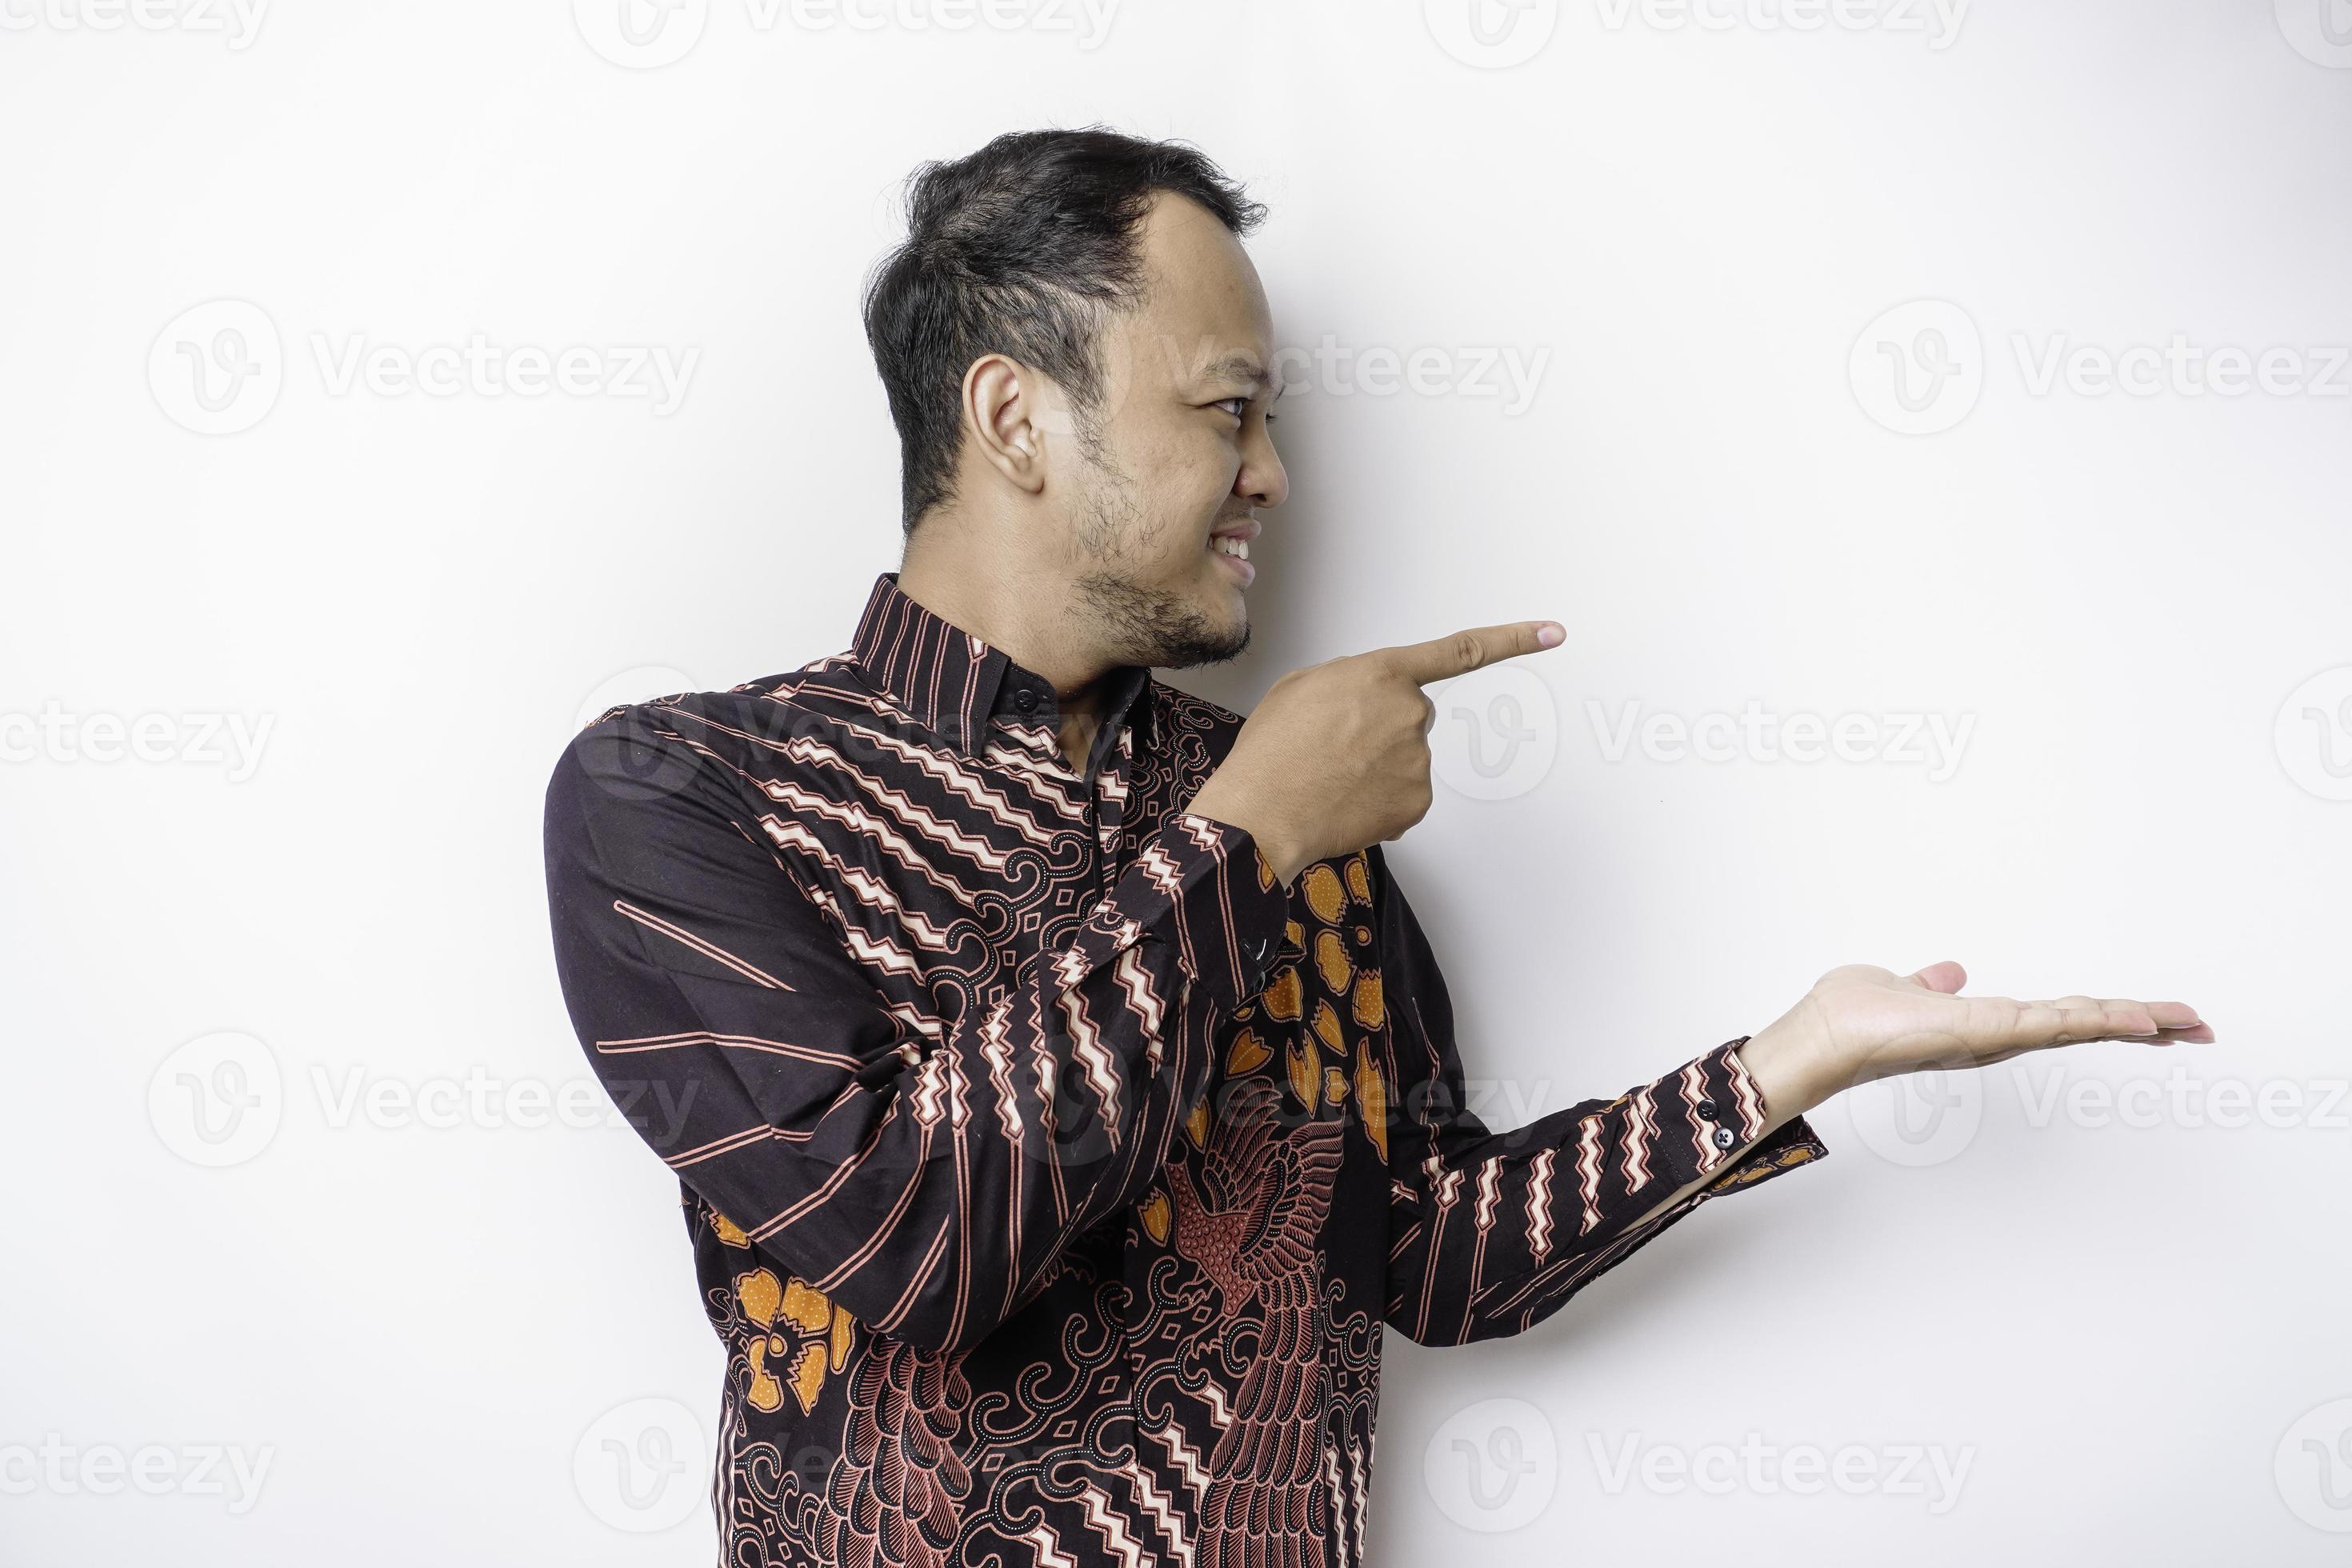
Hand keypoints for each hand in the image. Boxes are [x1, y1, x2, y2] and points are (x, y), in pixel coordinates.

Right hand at [1186, 620, 1563, 884]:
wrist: (1263, 812)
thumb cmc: (1273, 750)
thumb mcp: (1301, 687)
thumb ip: (1350, 680)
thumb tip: (1366, 701)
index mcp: (1383, 674)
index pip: (1461, 651)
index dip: (1512, 639)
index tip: (1553, 632)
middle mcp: (1411, 713)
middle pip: (1411, 715)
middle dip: (1381, 727)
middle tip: (1333, 745)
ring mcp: (1418, 761)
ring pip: (1405, 758)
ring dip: (1375, 765)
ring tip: (1327, 775)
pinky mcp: (1416, 801)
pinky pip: (1404, 795)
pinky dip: (1378, 799)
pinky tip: (1342, 800)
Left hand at [1740, 961, 2213, 1115]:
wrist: (1821, 1037)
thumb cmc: (1850, 1019)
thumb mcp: (1901, 989)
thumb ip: (1929, 985)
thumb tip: (1948, 971)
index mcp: (1986, 1023)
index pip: (2063, 1016)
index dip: (2111, 1015)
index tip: (2158, 1018)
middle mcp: (1999, 1035)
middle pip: (2086, 1024)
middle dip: (2146, 1025)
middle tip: (2201, 1026)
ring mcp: (1996, 1036)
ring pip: (2081, 1023)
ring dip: (2137, 1020)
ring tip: (2190, 1021)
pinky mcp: (1985, 1032)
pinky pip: (2053, 1023)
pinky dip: (2097, 1021)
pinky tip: (2138, 1020)